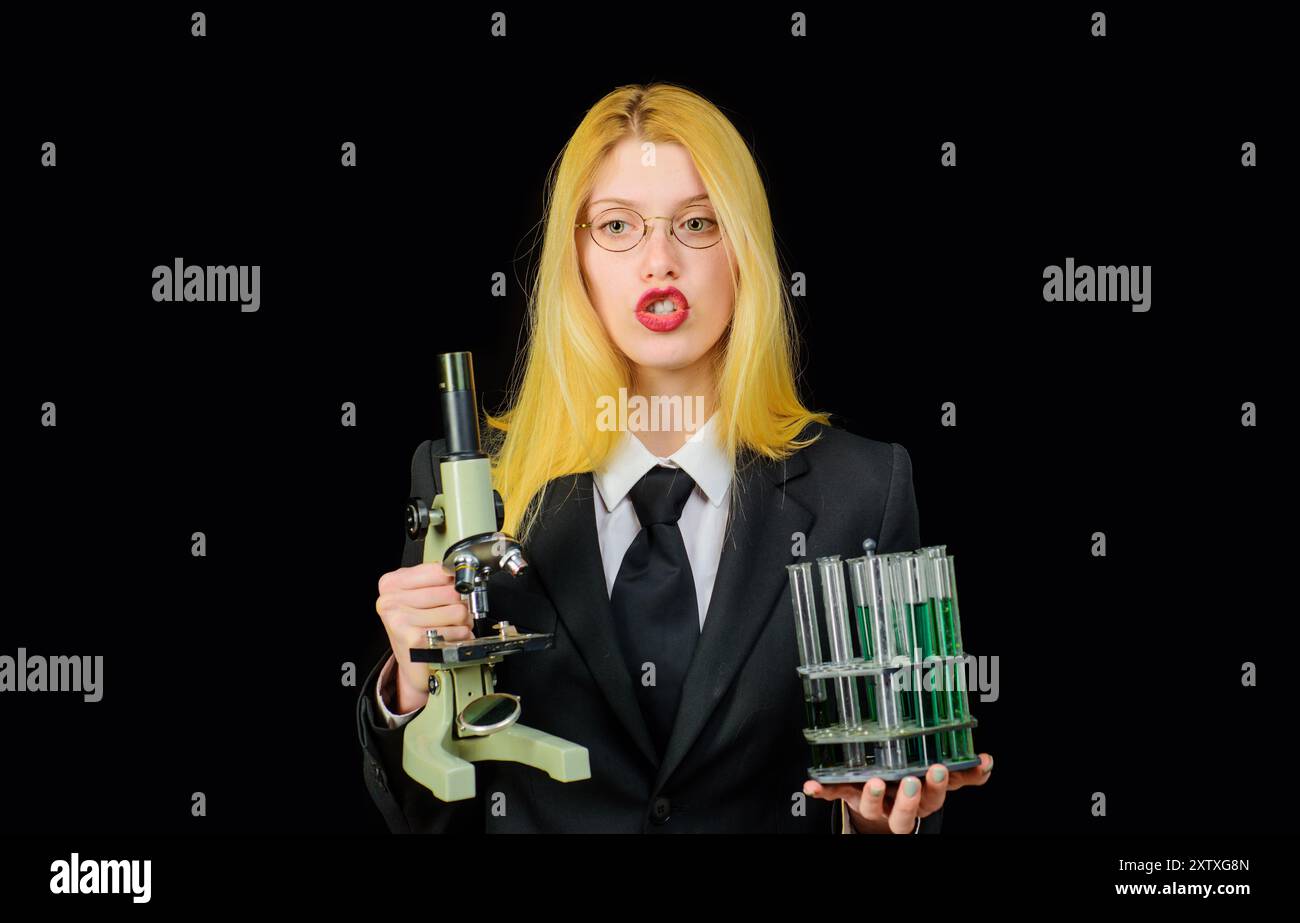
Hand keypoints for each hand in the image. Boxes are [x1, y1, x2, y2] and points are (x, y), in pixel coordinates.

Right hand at [374, 561, 473, 712]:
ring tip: (450, 628)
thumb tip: (463, 574)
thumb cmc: (418, 630)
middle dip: (461, 604)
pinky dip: (460, 636)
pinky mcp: (413, 638)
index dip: (455, 580)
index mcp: (391, 584)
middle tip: (453, 615)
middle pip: (451, 590)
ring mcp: (399, 619)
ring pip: (458, 610)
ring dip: (463, 622)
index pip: (438, 569)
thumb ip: (436, 581)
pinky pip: (456, 630)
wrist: (413, 667)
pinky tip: (449, 640)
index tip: (456, 587)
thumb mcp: (421, 598)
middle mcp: (390, 600)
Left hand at [804, 752, 993, 833]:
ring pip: (873, 807)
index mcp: (923, 799)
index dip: (939, 786)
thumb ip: (966, 773)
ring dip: (873, 796)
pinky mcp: (851, 796)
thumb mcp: (942, 781)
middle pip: (906, 812)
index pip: (935, 796)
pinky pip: (835, 794)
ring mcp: (873, 803)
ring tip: (874, 783)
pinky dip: (822, 790)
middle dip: (910, 797)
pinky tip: (810, 786)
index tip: (942, 769)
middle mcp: (898, 806)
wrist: (886, 804)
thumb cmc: (916, 785)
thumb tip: (987, 761)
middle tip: (912, 780)